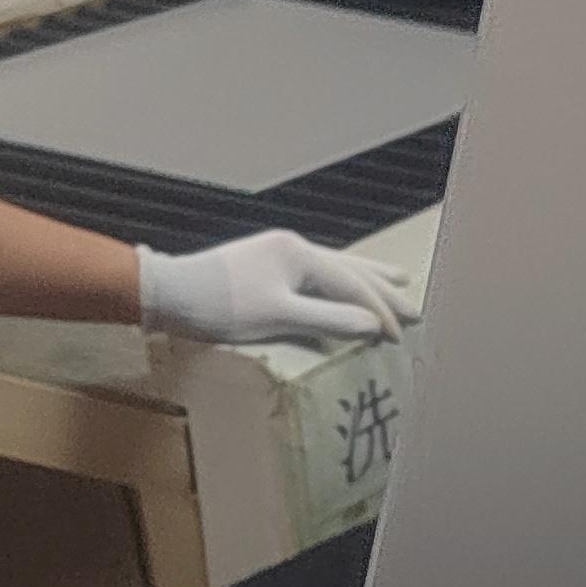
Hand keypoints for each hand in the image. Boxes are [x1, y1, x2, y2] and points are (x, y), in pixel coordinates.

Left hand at [137, 230, 417, 349]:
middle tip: (416, 307)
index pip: (352, 285)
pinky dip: (340, 283)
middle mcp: (293, 248)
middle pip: (352, 269)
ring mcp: (278, 255)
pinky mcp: (266, 267)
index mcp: (298, 254)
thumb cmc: (220, 305)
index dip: (379, 313)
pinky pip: (318, 274)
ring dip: (368, 278)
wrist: (169, 293)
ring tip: (397, 279)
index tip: (399, 338)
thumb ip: (329, 319)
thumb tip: (371, 324)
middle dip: (385, 290)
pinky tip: (342, 286)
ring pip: (337, 266)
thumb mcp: (278, 316)